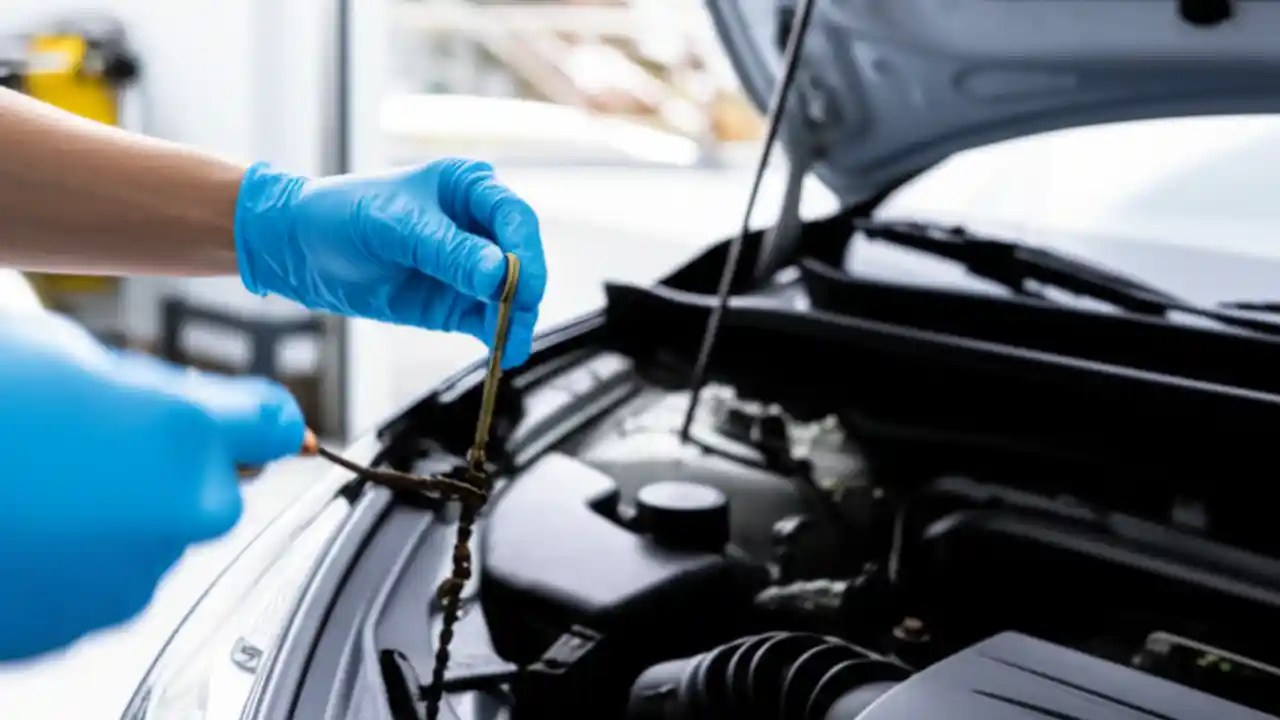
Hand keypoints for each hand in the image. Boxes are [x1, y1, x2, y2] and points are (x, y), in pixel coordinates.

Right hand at [0, 312, 303, 659]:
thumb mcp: (64, 354)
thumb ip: (149, 387)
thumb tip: (175, 402)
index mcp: (189, 436)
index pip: (278, 425)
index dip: (260, 417)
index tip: (255, 417)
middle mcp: (183, 513)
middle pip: (214, 483)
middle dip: (174, 462)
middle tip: (98, 435)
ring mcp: (135, 575)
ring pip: (158, 532)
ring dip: (123, 510)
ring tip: (43, 478)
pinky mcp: (86, 621)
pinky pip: (107, 576)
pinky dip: (81, 553)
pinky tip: (28, 521)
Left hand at [234, 158, 546, 368]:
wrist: (300, 249)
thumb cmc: (342, 214)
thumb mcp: (394, 226)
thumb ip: (448, 250)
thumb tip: (499, 273)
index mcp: (469, 188)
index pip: (515, 218)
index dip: (525, 251)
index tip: (519, 283)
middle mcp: (478, 226)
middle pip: (522, 259)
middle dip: (525, 291)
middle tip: (517, 317)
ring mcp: (471, 268)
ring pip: (512, 295)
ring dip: (516, 320)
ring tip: (510, 346)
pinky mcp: (457, 303)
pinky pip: (489, 321)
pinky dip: (499, 337)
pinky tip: (503, 352)